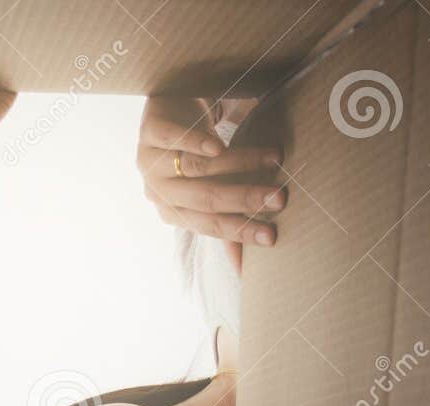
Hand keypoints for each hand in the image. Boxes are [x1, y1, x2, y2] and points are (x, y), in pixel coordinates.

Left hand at [136, 95, 283, 259]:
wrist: (171, 108)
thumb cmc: (196, 155)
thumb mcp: (210, 188)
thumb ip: (224, 223)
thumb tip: (242, 272)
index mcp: (172, 211)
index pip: (209, 225)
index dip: (240, 231)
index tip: (272, 236)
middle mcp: (158, 191)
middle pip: (205, 198)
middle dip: (244, 200)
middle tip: (279, 198)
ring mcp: (149, 161)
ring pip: (196, 167)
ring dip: (238, 164)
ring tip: (274, 159)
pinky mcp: (149, 131)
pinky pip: (173, 139)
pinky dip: (196, 143)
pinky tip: (219, 146)